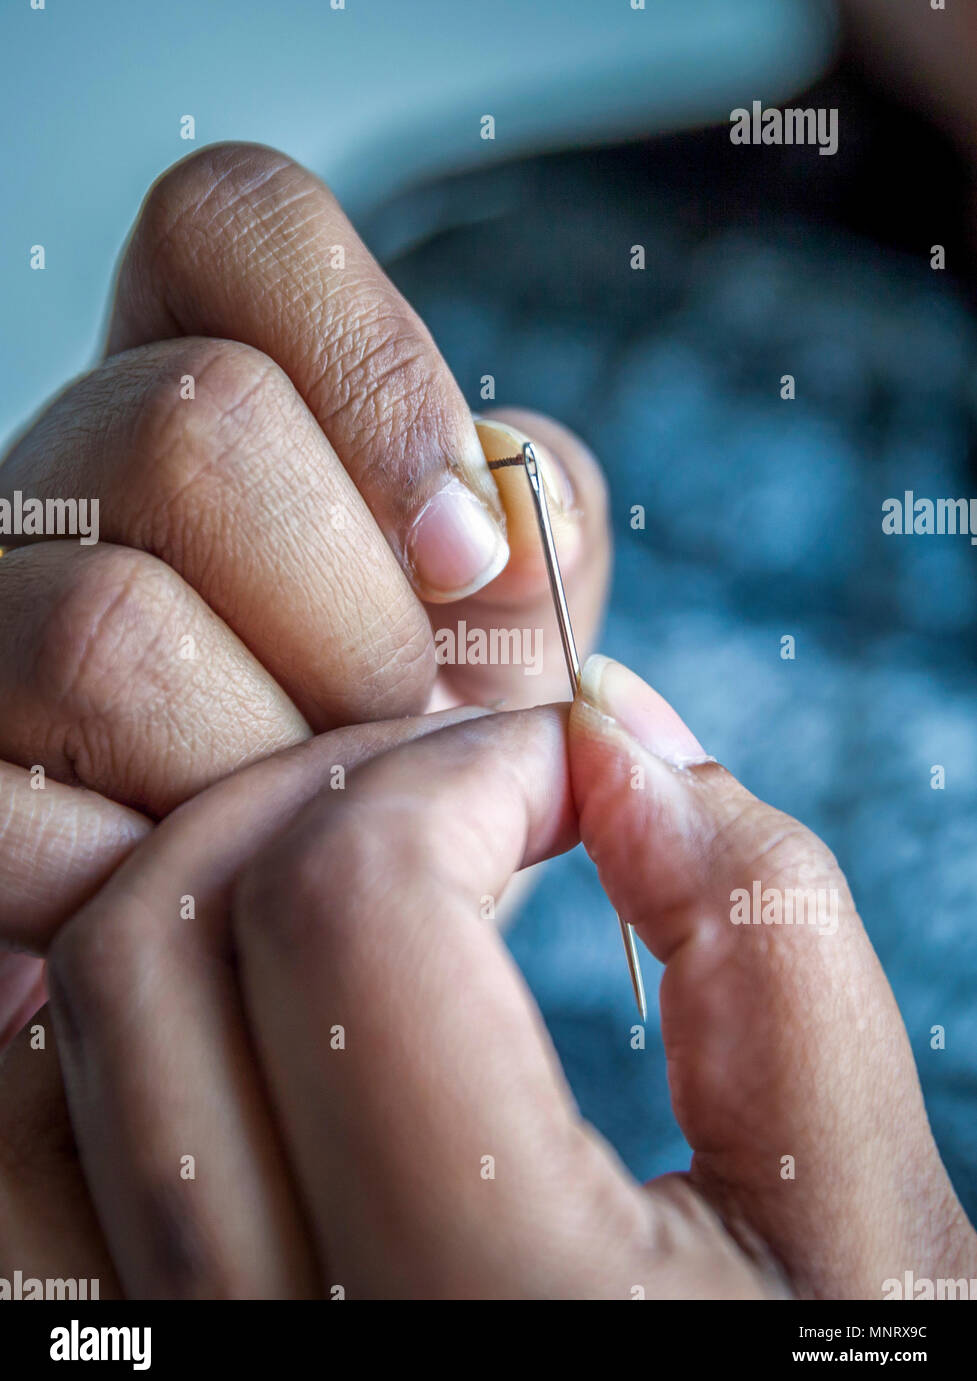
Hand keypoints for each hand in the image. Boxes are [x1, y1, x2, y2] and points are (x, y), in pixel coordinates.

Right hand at [0, 142, 610, 1032]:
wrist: (300, 914)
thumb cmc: (404, 730)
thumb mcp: (497, 604)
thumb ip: (532, 518)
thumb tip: (507, 525)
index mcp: (198, 372)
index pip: (233, 219)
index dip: (377, 370)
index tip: (460, 551)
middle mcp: (63, 469)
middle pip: (192, 420)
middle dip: (355, 619)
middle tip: (397, 723)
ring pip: (107, 628)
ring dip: (274, 762)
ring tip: (315, 817)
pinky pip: (23, 823)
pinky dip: (169, 879)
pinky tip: (222, 891)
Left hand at [5, 661, 971, 1297]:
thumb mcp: (871, 1231)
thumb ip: (766, 939)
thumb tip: (609, 733)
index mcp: (487, 1310)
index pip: (353, 915)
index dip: (467, 774)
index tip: (571, 772)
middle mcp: (272, 1362)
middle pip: (165, 942)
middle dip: (324, 790)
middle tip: (467, 790)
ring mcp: (173, 1374)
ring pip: (57, 1039)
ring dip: (204, 882)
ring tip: (367, 867)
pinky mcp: (143, 1370)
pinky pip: (27, 1154)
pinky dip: (125, 1025)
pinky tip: (268, 1003)